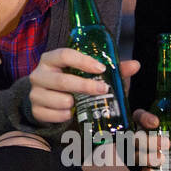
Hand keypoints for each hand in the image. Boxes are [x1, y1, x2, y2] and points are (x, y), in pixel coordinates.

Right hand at [25, 48, 140, 124]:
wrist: (46, 98)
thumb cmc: (71, 80)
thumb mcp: (87, 72)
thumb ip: (111, 68)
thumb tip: (135, 65)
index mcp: (52, 59)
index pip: (65, 54)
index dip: (83, 61)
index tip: (101, 69)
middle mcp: (40, 73)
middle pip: (62, 79)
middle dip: (84, 86)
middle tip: (103, 90)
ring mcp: (35, 92)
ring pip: (56, 99)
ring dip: (72, 103)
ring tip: (80, 103)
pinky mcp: (35, 109)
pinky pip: (50, 115)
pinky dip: (63, 115)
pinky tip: (70, 113)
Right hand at [130, 107, 170, 170]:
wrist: (168, 156)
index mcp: (145, 123)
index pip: (139, 116)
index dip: (144, 118)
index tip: (156, 122)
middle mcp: (138, 137)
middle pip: (137, 137)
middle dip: (150, 141)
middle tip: (167, 144)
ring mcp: (137, 153)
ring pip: (135, 154)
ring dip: (146, 157)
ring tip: (161, 159)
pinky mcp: (141, 169)